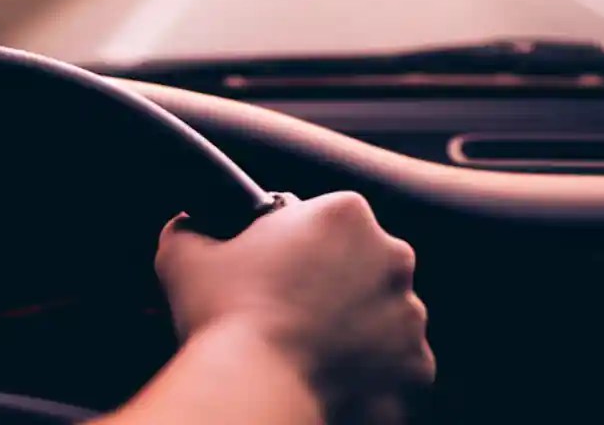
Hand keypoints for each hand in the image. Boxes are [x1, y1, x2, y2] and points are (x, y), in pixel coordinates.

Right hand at [154, 192, 433, 415]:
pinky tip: (330, 383)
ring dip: (356, 332)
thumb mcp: (186, 253)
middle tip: (291, 314)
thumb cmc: (224, 316)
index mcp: (346, 215)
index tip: (276, 273)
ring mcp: (411, 316)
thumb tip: (188, 224)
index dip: (298, 247)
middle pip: (364, 267)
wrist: (255, 388)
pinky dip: (370, 379)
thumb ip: (192, 227)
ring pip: (383, 319)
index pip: (327, 222)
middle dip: (336, 287)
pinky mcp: (417, 370)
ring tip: (308, 353)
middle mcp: (392, 258)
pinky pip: (395, 371)